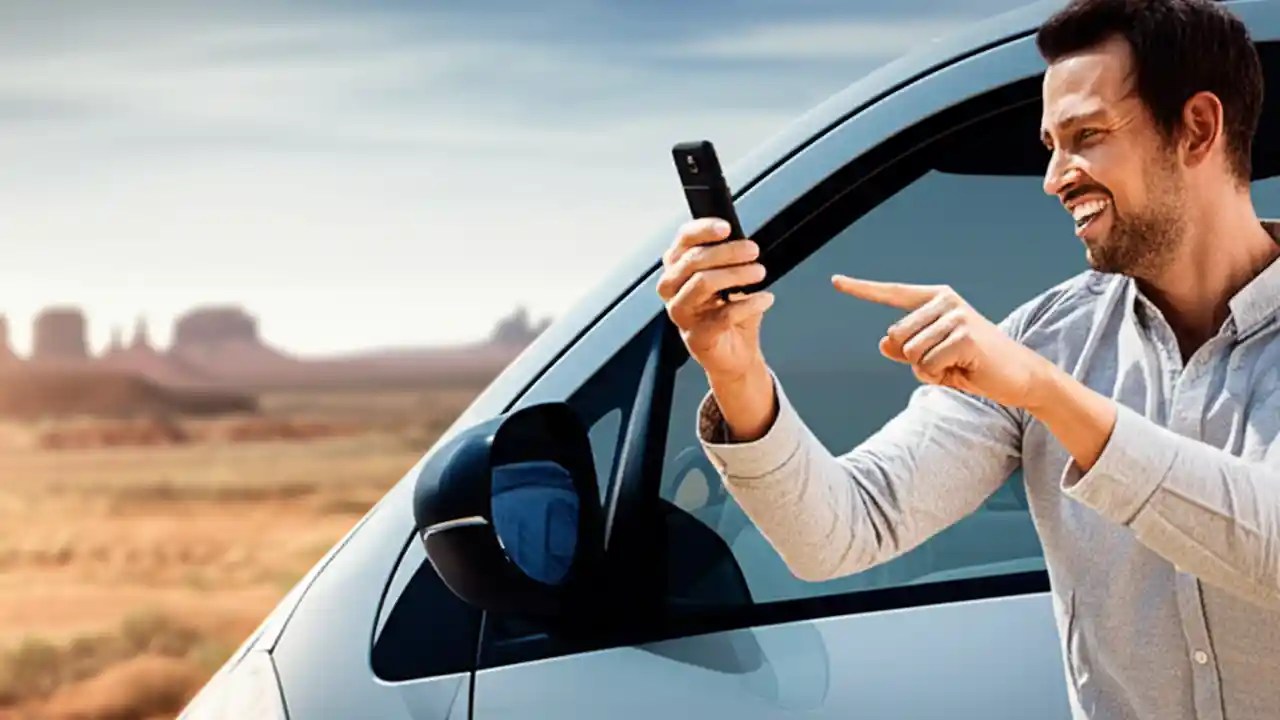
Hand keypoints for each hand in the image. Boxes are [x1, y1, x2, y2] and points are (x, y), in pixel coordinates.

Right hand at [657, 218, 773, 381]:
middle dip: (727, 252)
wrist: (735, 354)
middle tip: (753, 251)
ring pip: (702, 283)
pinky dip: (749, 304)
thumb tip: (743, 239)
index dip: (702, 230)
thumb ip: (729, 258)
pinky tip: (765, 299)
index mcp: (678, 269)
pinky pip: (722, 315)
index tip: (726, 228)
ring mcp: (681, 314)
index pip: (682, 241)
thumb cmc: (730, 312)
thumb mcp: (729, 278)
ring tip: (759, 272)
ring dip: (736, 274)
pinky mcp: (696, 337)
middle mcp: (673, 290)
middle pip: (692, 261)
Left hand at [832, 274, 1048, 408]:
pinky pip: (928, 364)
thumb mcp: (933, 357)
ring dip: (928, 368)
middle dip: (913, 358)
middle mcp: (944, 301)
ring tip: (955, 365)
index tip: (835, 281)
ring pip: (911, 352)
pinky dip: (940, 375)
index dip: (862, 289)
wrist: (1018, 376)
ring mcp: (955, 316)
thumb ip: (906, 349)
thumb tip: (883, 343)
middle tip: (944, 361)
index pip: (892, 293)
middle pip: (896, 335)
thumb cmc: (973, 364)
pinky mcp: (964, 336)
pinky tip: (963, 370)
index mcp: (935, 299)